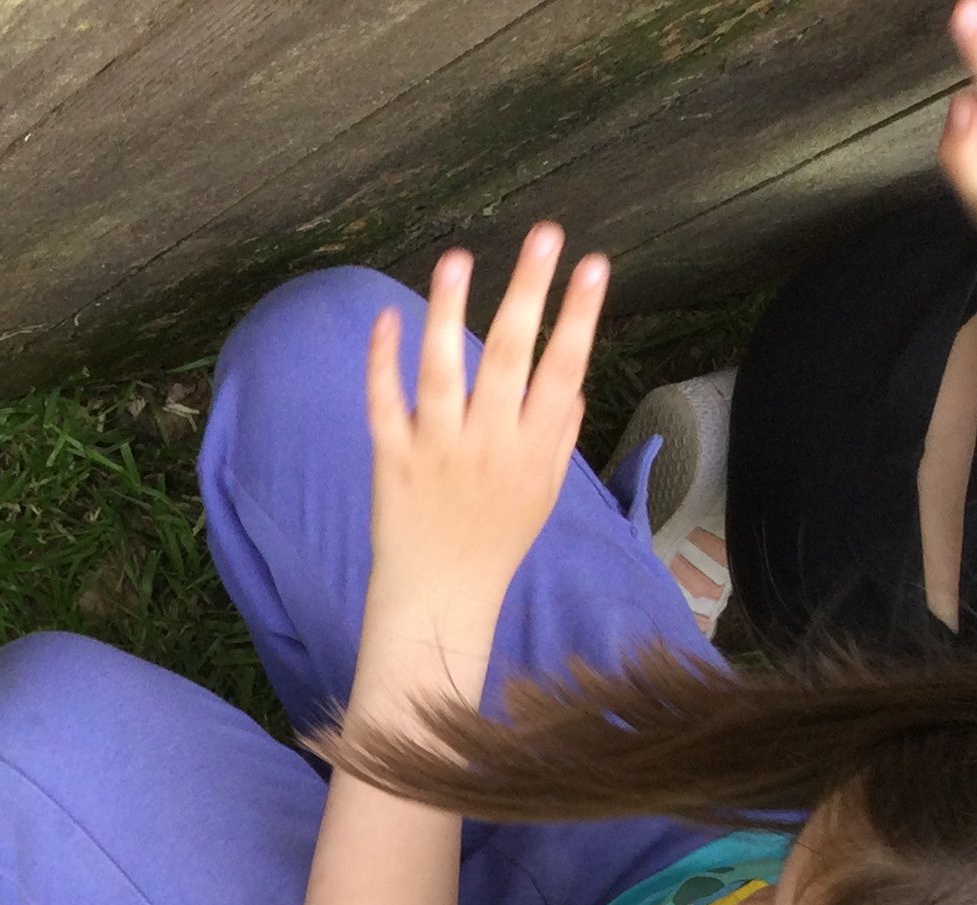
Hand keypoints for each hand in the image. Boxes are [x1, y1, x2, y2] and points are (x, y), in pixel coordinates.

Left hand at [357, 225, 608, 693]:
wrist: (439, 599)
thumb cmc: (495, 542)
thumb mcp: (543, 494)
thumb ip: (558, 435)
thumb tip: (570, 381)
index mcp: (533, 449)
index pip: (565, 369)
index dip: (581, 315)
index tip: (594, 264)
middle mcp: (488, 443)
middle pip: (510, 356)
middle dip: (529, 291)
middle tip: (543, 234)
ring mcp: (437, 449)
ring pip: (443, 370)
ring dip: (449, 310)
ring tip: (457, 258)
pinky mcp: (392, 460)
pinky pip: (384, 404)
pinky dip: (382, 362)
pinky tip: (386, 318)